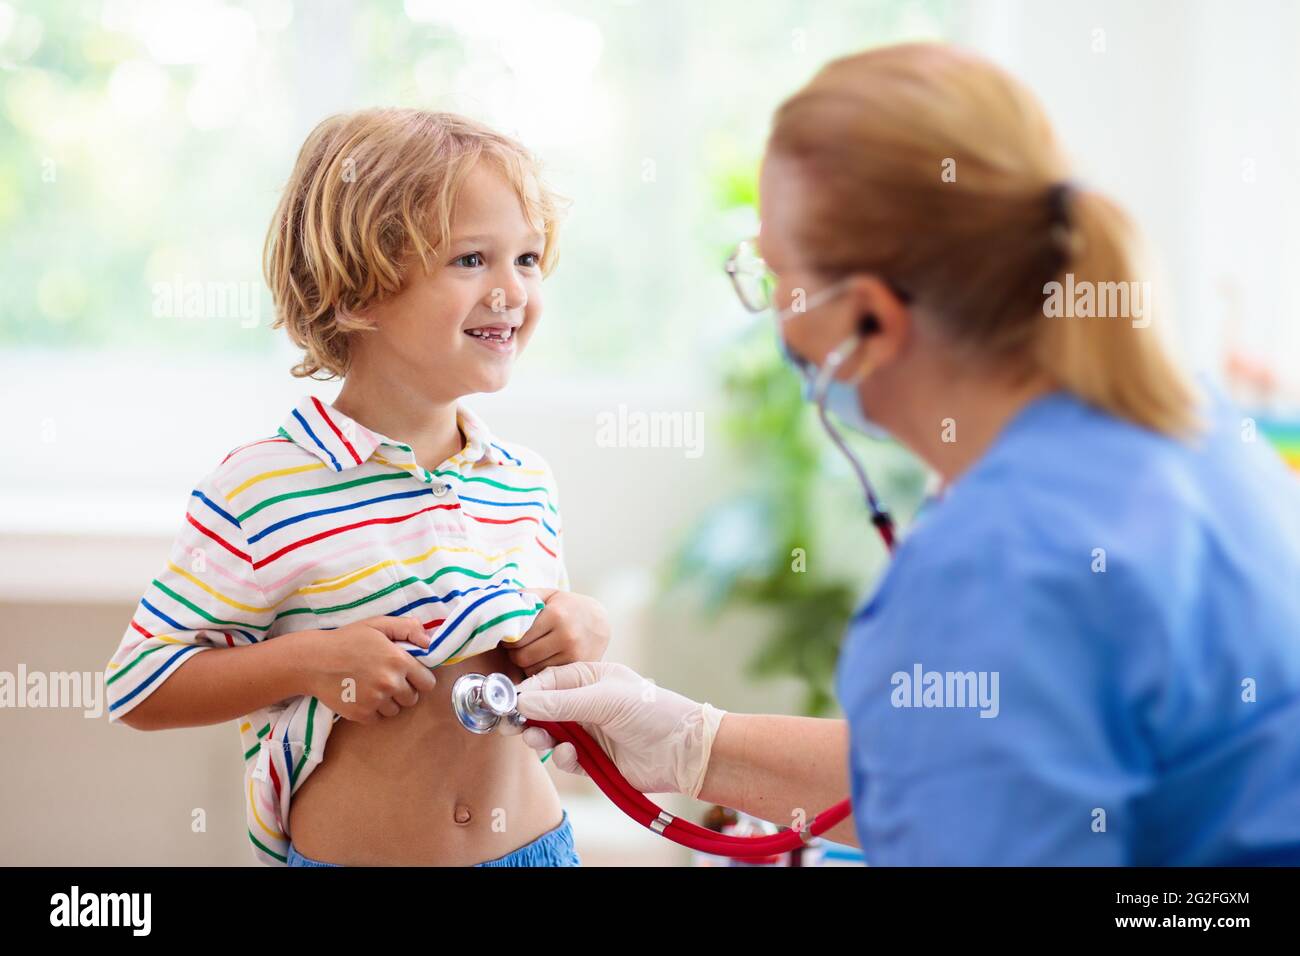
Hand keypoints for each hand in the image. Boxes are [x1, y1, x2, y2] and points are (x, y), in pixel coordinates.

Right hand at [303, 615, 437, 722]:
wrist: (314, 661)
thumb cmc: (348, 639)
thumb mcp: (378, 624)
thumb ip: (408, 628)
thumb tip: (429, 641)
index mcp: (399, 661)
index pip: (428, 683)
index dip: (420, 678)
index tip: (410, 674)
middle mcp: (390, 684)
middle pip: (413, 699)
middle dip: (404, 690)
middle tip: (388, 679)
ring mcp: (375, 701)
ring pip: (395, 710)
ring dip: (388, 702)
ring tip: (373, 686)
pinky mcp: (360, 715)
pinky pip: (377, 718)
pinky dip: (372, 710)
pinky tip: (361, 694)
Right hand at [500, 661, 726, 796]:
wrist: (682, 750)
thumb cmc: (650, 711)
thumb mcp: (605, 699)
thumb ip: (562, 703)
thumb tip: (522, 702)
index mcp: (589, 679)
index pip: (547, 682)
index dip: (526, 693)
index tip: (507, 704)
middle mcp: (585, 704)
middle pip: (543, 710)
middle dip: (529, 719)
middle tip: (516, 727)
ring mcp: (588, 732)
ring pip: (550, 736)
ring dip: (542, 739)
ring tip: (541, 741)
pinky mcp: (593, 760)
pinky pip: (565, 759)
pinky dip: (563, 758)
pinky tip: (570, 755)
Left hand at [505, 589, 609, 677]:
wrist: (601, 621)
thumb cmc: (568, 607)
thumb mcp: (549, 595)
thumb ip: (524, 597)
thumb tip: (497, 606)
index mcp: (556, 615)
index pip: (517, 639)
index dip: (509, 640)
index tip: (511, 637)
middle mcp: (566, 636)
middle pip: (522, 658)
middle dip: (515, 654)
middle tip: (519, 647)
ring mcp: (573, 655)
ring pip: (532, 671)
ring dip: (527, 664)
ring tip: (533, 653)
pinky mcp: (577, 668)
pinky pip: (547, 678)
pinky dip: (540, 671)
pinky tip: (544, 660)